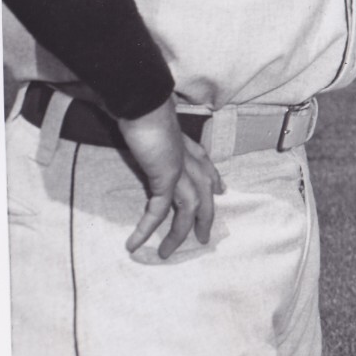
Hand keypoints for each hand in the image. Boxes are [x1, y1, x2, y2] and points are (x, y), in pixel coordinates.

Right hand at [117, 98, 225, 259]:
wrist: (144, 102)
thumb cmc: (146, 109)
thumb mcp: (156, 125)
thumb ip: (158, 133)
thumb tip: (147, 128)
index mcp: (189, 147)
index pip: (208, 169)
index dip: (215, 182)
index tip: (221, 191)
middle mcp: (191, 161)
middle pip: (205, 197)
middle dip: (205, 219)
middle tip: (202, 238)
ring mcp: (181, 171)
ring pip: (188, 210)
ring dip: (176, 235)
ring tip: (165, 253)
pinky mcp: (165, 179)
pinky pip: (157, 211)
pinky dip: (146, 229)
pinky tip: (135, 243)